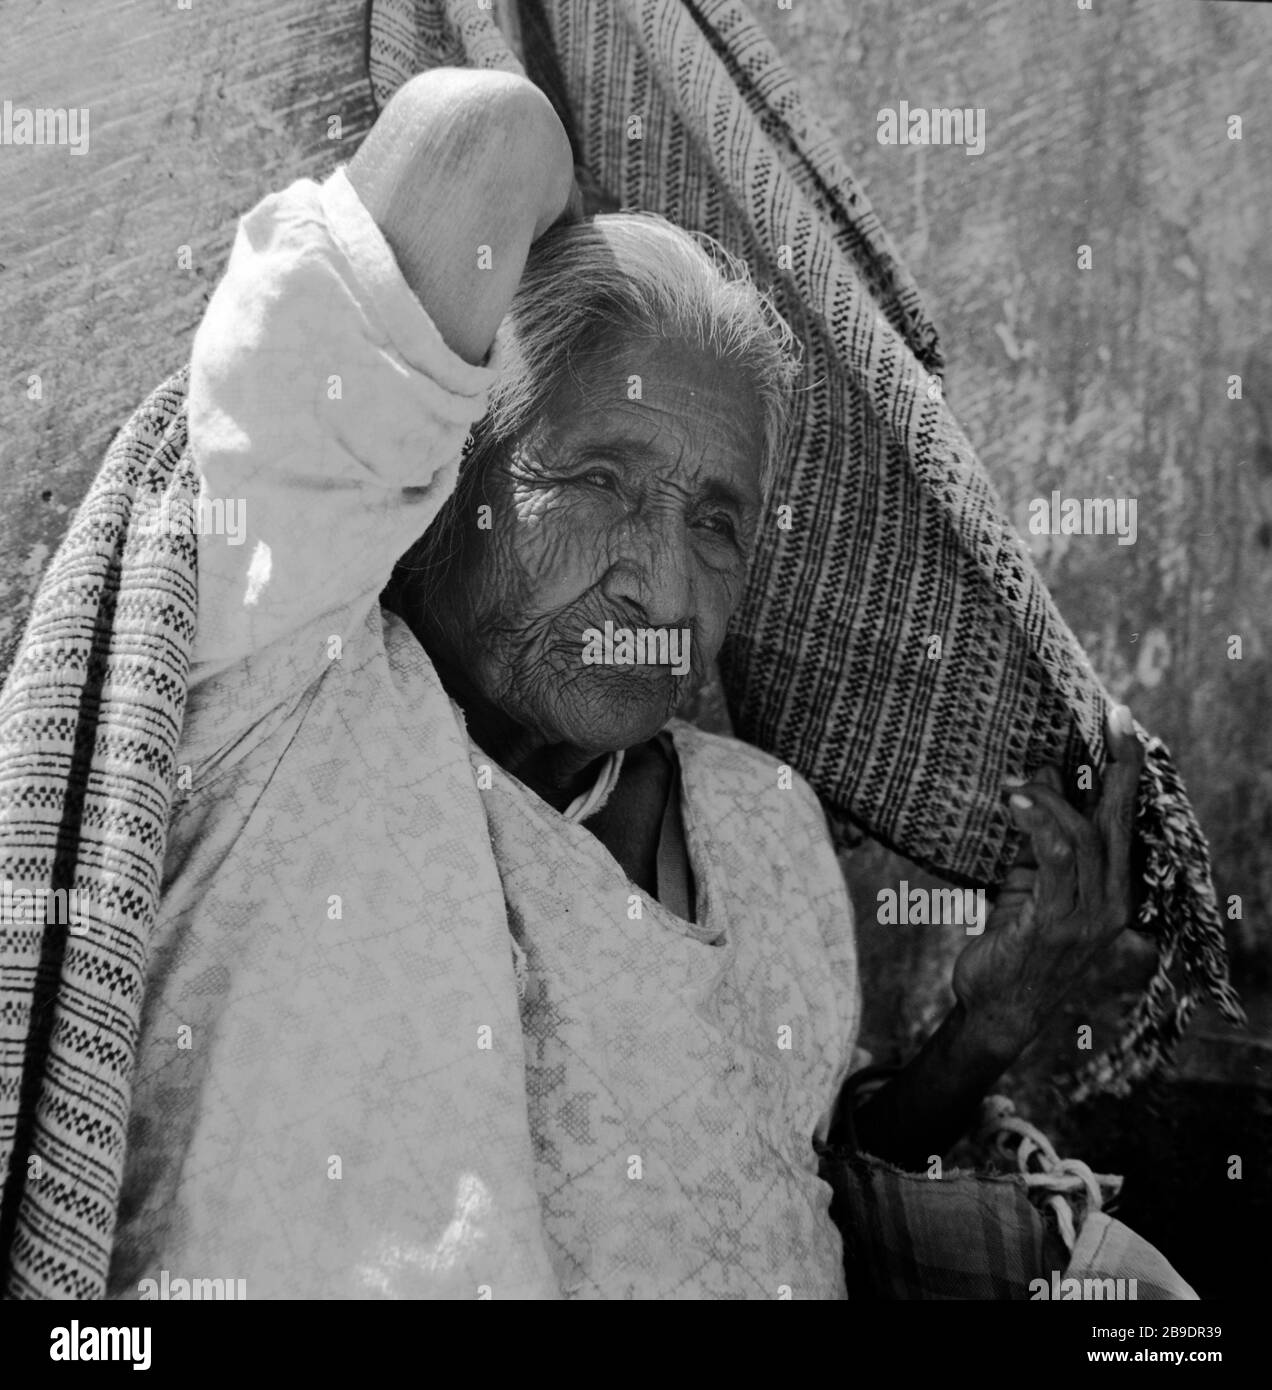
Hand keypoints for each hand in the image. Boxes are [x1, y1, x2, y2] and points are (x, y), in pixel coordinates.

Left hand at [951, 703, 1144, 1061]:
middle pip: (1116, 823)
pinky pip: (1055, 861)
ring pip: (1081, 838)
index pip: (1124, 822)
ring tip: (1016, 783)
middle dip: (1116, 768)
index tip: (1121, 723)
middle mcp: (1111, 904)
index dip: (1125, 772)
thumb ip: (1040, 831)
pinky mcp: (1056, 925)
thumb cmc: (1012, 941)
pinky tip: (1015, 804)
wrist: (996, 1010)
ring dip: (1049, 801)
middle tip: (1107, 719)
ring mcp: (1088, 918)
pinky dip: (1037, 825)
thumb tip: (1045, 771)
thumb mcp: (1029, 879)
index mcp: (1111, 891)